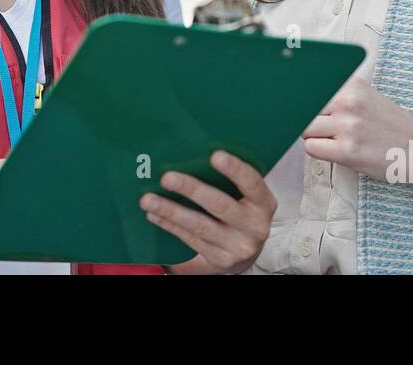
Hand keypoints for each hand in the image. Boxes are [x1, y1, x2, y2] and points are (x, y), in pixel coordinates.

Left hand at [139, 150, 275, 274]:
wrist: (246, 253)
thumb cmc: (241, 212)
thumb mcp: (247, 198)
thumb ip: (230, 181)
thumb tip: (192, 151)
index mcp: (264, 203)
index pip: (252, 183)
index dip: (235, 169)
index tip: (214, 155)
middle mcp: (255, 226)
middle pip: (220, 205)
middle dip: (191, 189)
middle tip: (167, 178)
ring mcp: (237, 246)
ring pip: (200, 226)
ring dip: (171, 211)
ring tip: (148, 200)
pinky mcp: (220, 260)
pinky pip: (190, 239)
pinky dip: (170, 225)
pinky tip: (154, 214)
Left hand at [302, 75, 412, 200]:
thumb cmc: (389, 125)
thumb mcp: (364, 97)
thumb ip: (336, 95)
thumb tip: (295, 99)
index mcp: (351, 84)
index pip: (307, 88)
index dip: (303, 101)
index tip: (301, 106)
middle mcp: (348, 101)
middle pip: (302, 109)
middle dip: (309, 120)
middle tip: (327, 129)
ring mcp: (348, 125)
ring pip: (304, 129)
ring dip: (314, 137)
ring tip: (335, 139)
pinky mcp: (348, 150)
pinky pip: (311, 148)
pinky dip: (319, 152)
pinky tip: (337, 151)